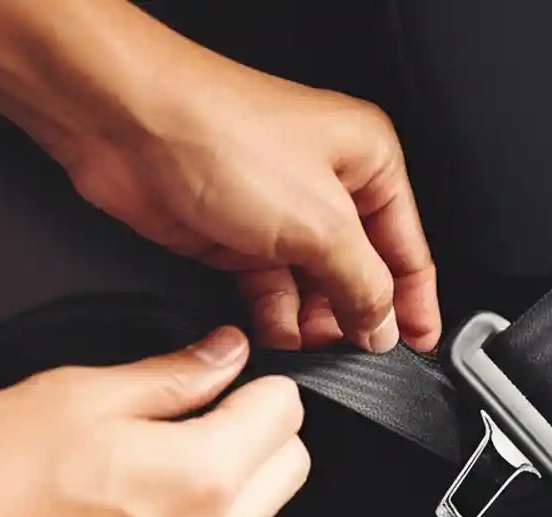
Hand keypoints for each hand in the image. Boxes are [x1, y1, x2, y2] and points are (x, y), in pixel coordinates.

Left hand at [0, 0, 440, 352]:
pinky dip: (273, 315)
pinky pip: (268, 288)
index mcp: (367, 161)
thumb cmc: (220, 136)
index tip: (422, 347)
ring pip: (311, 285)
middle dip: (356, 315)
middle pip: (358, 270)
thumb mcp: (319, 222)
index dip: (417, 302)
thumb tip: (384, 324)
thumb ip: (362, 282)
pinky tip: (273, 335)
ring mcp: (277, 210)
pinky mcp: (234, 234)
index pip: (407, 247)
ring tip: (310, 347)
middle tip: (357, 354)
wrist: (129, 127)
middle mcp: (325, 184)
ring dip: (312, 321)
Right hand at [0, 327, 306, 516]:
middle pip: (289, 469)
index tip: (224, 374)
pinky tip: (129, 506)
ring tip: (152, 457)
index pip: (287, 413)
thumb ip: (176, 373)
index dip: (256, 381)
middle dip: (261, 431)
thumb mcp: (85, 391)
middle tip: (199, 409)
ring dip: (229, 481)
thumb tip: (226, 353)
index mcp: (202, 479)